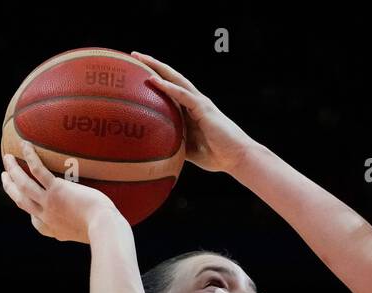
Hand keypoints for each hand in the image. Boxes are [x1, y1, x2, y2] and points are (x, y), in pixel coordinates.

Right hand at [0, 142, 118, 242]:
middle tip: (4, 176)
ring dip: (12, 170)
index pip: (37, 223)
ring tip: (6, 157)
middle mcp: (47, 217)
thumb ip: (92, 224)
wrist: (104, 228)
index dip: (31, 215)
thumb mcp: (95, 232)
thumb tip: (103, 218)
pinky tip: (24, 144)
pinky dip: (29, 157)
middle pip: (21, 201)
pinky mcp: (56, 190)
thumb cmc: (107, 231)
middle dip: (10, 189)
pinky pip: (38, 171)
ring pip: (23, 185)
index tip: (31, 210)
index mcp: (55, 229)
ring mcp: (49, 203)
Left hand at [130, 51, 254, 174]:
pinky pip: (182, 95)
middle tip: (133, 56)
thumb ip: (175, 144)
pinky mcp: (203, 108)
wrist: (237, 157)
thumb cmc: (217, 156)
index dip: (156, 79)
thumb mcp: (189, 150)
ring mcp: (199, 103)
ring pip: (175, 80)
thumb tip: (156, 149)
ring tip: (139, 58)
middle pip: (171, 78)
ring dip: (157, 68)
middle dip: (152, 65)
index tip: (137, 72)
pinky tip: (153, 80)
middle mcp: (194, 102)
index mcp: (191, 110)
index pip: (171, 90)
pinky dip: (168, 87)